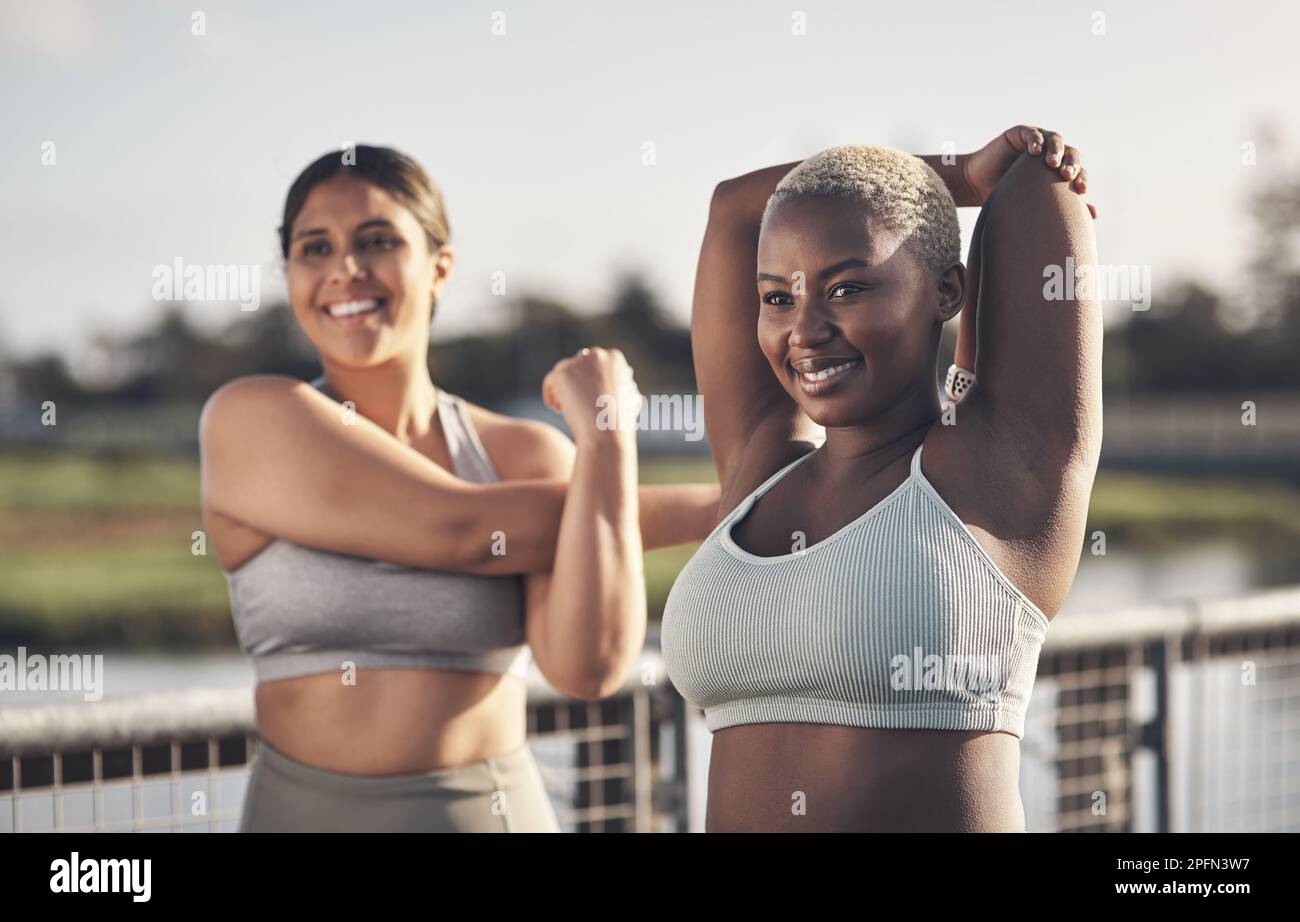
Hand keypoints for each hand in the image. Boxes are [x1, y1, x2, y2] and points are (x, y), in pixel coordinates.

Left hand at [541, 346, 642, 443]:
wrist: (607, 431)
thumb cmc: (620, 423)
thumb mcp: (628, 400)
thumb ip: (618, 387)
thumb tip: (611, 384)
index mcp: (615, 359)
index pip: (596, 364)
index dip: (592, 381)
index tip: (591, 398)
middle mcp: (597, 355)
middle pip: (579, 365)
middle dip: (577, 383)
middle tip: (577, 403)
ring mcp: (578, 362)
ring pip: (564, 373)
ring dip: (564, 389)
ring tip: (567, 409)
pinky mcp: (562, 373)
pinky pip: (550, 381)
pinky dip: (551, 395)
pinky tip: (557, 410)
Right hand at [964, 125, 1096, 218]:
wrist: (976, 185)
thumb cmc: (1005, 197)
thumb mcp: (1035, 205)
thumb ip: (1062, 207)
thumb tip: (1096, 215)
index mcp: (1058, 169)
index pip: (1076, 170)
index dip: (1081, 177)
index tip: (1082, 190)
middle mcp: (1050, 153)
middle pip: (1070, 153)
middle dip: (1071, 163)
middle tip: (1067, 176)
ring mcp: (1037, 141)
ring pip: (1055, 140)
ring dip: (1056, 150)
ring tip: (1052, 163)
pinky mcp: (1019, 133)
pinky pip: (1032, 133)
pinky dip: (1035, 140)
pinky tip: (1034, 151)